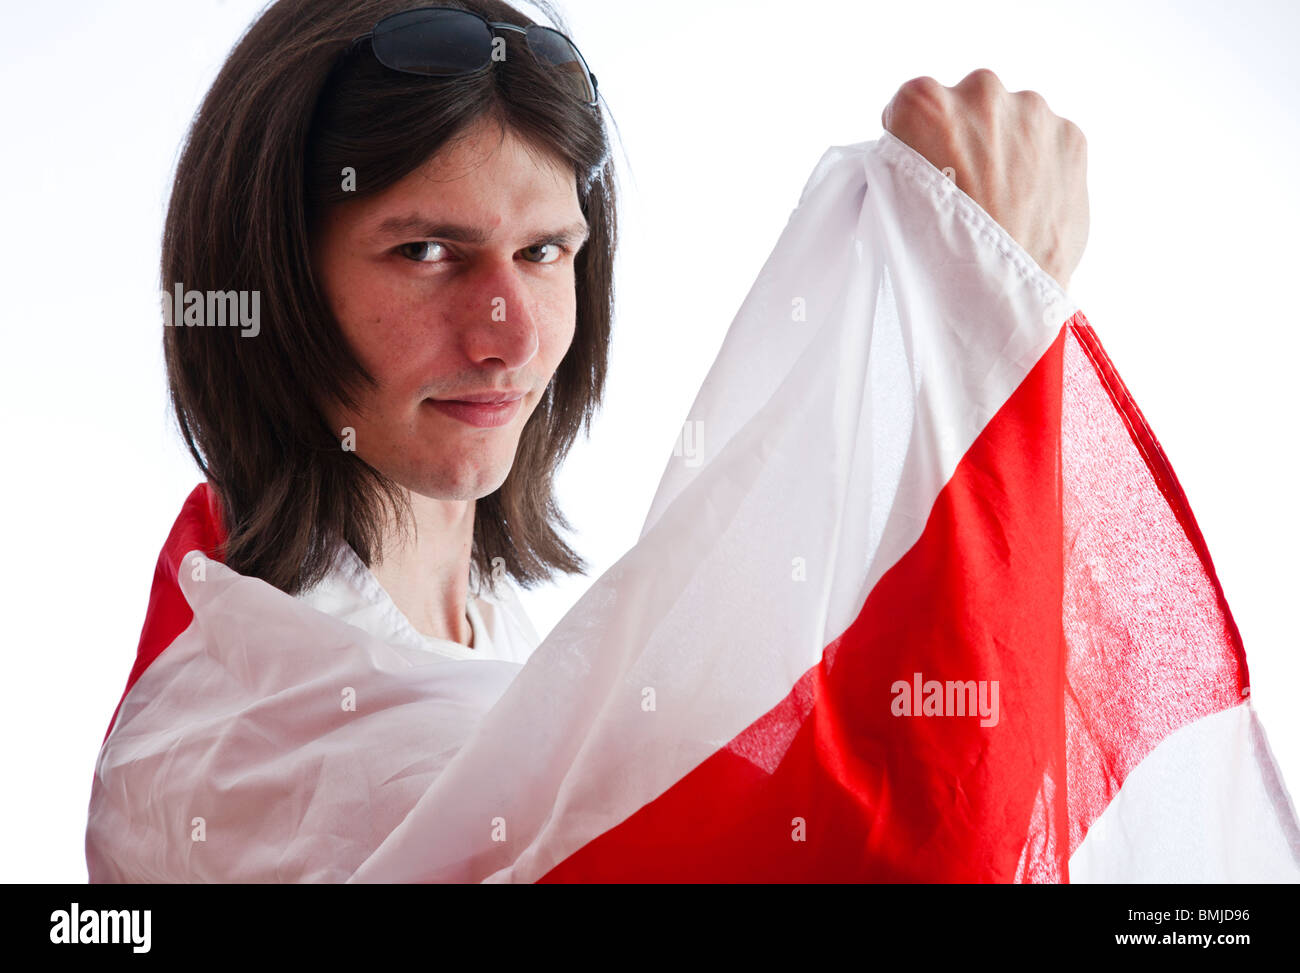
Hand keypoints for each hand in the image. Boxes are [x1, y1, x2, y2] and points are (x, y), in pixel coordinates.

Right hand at [881, 68, 1088, 291]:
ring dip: (1009, 149)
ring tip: (1002, 203)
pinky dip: (1042, 166)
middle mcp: (980, 91)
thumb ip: (914, 155)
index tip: (924, 169)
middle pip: (969, 103)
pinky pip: (1051, 141)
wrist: (1001, 296)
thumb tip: (932, 150)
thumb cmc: (938, 254)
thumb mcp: (895, 196)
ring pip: (1015, 120)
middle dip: (968, 137)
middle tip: (966, 189)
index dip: (916, 139)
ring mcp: (1033, 110)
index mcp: (923, 102)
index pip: (912, 104)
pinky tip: (1029, 205)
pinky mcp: (1072, 136)